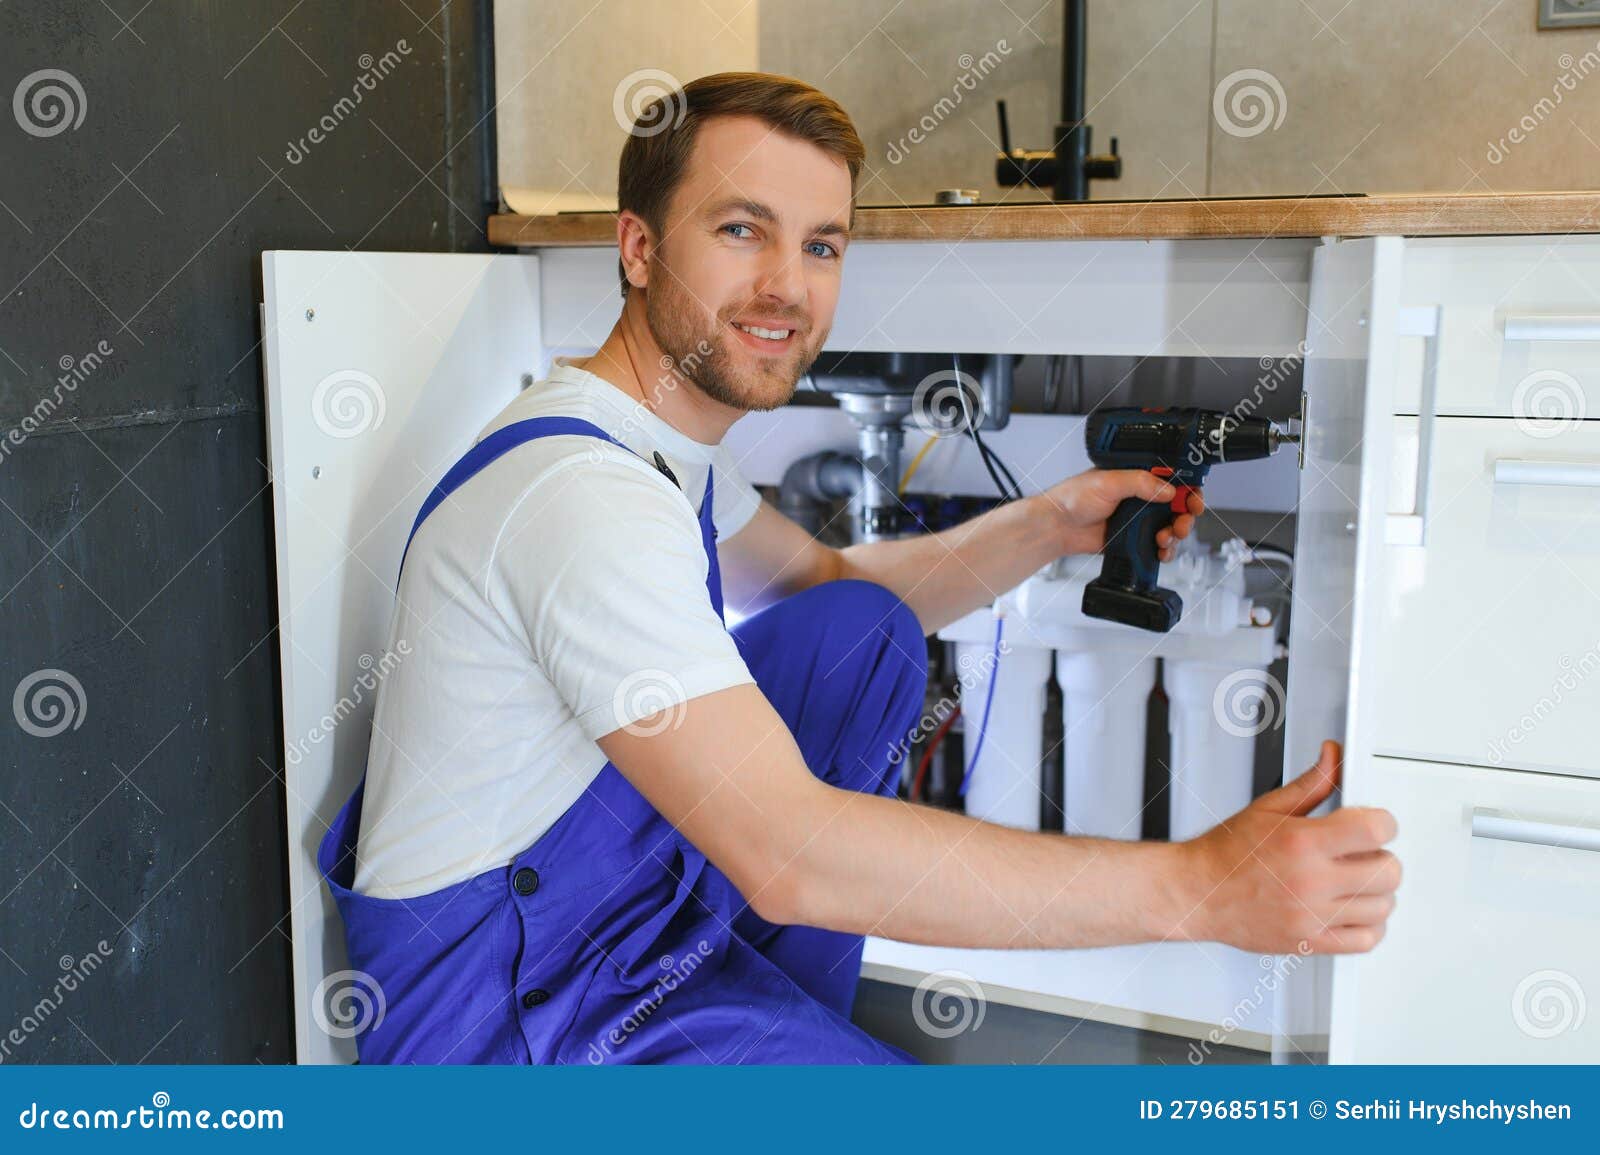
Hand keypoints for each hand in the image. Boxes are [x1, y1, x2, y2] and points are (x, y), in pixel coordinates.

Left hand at [1042, 468, 1205, 560]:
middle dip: (1186, 514)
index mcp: (1137, 476)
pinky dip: (1165, 549)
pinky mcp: (1134, 538)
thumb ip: (1140, 482)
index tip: (1193, 499)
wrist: (1057, 527)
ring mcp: (1139, 518)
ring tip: (1166, 537)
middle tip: (1183, 521)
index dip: (1188, 488)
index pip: (1173, 478)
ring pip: (1171, 526)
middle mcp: (1141, 496)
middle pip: (1178, 505)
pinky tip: (1161, 550)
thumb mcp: (1109, 481)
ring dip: (1176, 533)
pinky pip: (1158, 545)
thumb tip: (1169, 489)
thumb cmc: (1073, 497)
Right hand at [1178, 740, 1401, 954]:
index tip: (1375, 824)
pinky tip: (1354, 909)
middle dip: (1382, 856)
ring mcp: (1312, 915)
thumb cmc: (1227, 853)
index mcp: (1302, 842)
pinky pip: (1366, 940)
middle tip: (1363, 852)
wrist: (1198, 892)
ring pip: (1383, 907)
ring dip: (1377, 891)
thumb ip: (1311, 783)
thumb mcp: (1268, 808)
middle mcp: (1310, 881)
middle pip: (1388, 871)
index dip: (1384, 823)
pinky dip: (1370, 925)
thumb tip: (1334, 757)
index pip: (1376, 830)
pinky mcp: (1310, 942)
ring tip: (1356, 881)